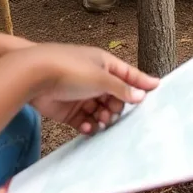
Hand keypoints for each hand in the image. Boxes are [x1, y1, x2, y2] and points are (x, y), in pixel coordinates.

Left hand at [20, 44, 158, 135]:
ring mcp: (81, 94)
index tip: (158, 89)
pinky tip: (89, 128)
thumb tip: (141, 95)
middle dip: (118, 108)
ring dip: (104, 118)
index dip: (142, 82)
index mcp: (104, 64)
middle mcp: (94, 79)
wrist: (35, 76)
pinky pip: (86, 121)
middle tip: (112, 114)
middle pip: (116, 97)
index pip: (128, 74)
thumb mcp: (100, 78)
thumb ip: (121, 89)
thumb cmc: (69, 69)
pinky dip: (89, 126)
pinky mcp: (69, 109)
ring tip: (100, 121)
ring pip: (101, 111)